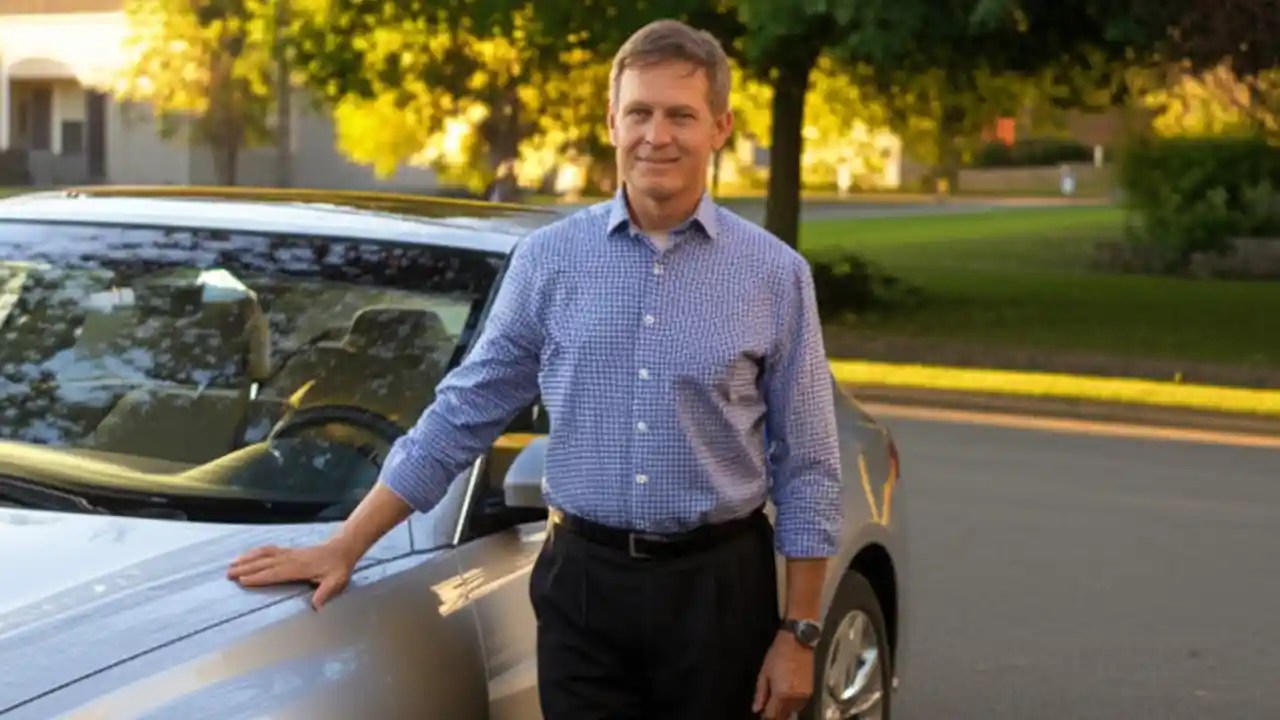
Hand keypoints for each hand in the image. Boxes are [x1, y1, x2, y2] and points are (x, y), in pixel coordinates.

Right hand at [227, 537, 359, 608]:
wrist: (342, 548)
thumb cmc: (338, 567)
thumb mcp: (337, 581)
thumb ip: (326, 592)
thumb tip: (316, 605)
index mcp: (300, 567)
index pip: (276, 573)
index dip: (260, 577)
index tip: (244, 580)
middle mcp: (292, 558)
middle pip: (265, 563)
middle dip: (246, 568)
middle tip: (229, 574)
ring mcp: (289, 553)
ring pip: (265, 554)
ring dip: (248, 558)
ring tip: (232, 564)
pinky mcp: (289, 551)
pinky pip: (269, 550)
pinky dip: (256, 552)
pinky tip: (247, 555)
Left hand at [753, 631, 814, 718]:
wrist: (798, 642)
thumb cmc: (777, 655)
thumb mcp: (764, 673)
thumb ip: (760, 693)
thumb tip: (756, 709)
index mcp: (781, 695)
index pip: (772, 715)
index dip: (765, 716)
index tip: (762, 713)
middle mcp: (794, 699)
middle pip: (783, 715)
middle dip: (775, 714)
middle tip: (769, 706)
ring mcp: (804, 696)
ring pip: (793, 711)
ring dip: (785, 709)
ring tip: (778, 701)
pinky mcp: (811, 691)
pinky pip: (800, 704)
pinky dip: (793, 704)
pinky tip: (788, 696)